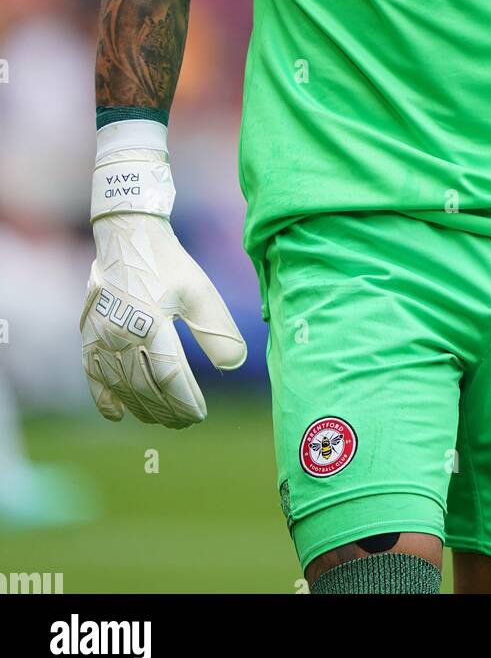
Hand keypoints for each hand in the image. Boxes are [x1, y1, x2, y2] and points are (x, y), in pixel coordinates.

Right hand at [81, 148, 245, 428]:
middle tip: (186, 421)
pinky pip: (92, 376)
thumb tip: (235, 365)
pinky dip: (104, 399)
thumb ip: (217, 330)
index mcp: (150, 323)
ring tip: (163, 420)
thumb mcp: (200, 292)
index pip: (169, 376)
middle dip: (167, 410)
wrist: (127, 236)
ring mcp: (100, 338)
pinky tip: (117, 415)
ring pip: (120, 387)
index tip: (200, 414)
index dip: (185, 401)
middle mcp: (120, 335)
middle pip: (144, 388)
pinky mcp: (88, 336)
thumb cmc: (168, 263)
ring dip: (142, 409)